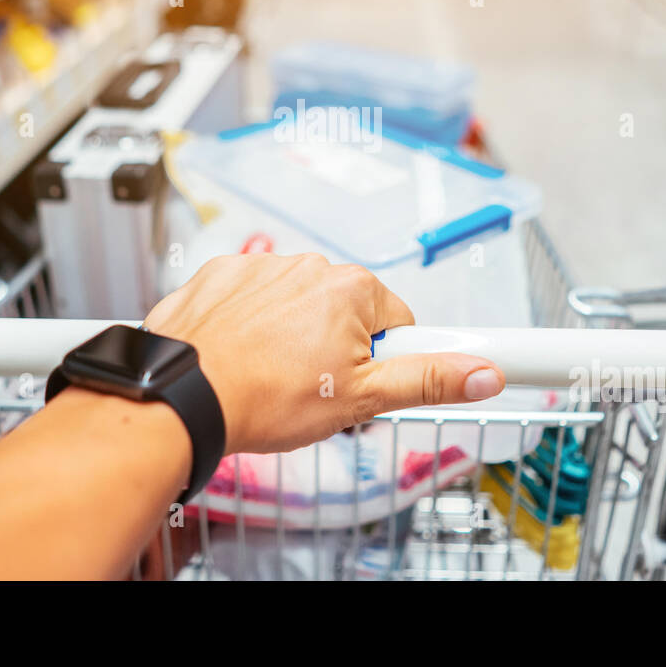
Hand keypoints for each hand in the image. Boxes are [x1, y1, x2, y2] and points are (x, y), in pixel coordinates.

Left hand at [142, 253, 505, 454]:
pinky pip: (251, 298)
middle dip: (337, 351)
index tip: (366, 381)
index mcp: (351, 289)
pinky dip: (249, 325)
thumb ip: (427, 381)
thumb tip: (484, 371)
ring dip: (292, 337)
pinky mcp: (221, 275)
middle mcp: (307, 266)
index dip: (386, 361)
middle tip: (314, 391)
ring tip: (270, 380)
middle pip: (346, 314)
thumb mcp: (360, 400)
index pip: (399, 323)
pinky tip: (239, 357)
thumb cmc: (262, 398)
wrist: (181, 396)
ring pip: (297, 307)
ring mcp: (260, 267)